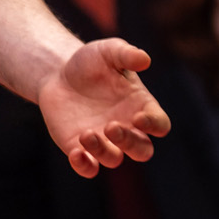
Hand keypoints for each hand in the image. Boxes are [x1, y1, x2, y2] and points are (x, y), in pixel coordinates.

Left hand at [33, 38, 171, 175]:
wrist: (58, 71)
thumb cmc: (91, 61)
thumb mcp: (108, 51)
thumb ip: (126, 54)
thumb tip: (144, 59)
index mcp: (141, 107)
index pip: (159, 124)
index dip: (153, 125)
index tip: (138, 117)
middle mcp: (127, 128)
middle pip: (142, 150)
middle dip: (130, 143)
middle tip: (111, 126)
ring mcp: (104, 141)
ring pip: (114, 159)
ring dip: (103, 151)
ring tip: (86, 133)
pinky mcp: (80, 148)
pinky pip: (88, 167)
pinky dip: (84, 166)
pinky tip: (76, 154)